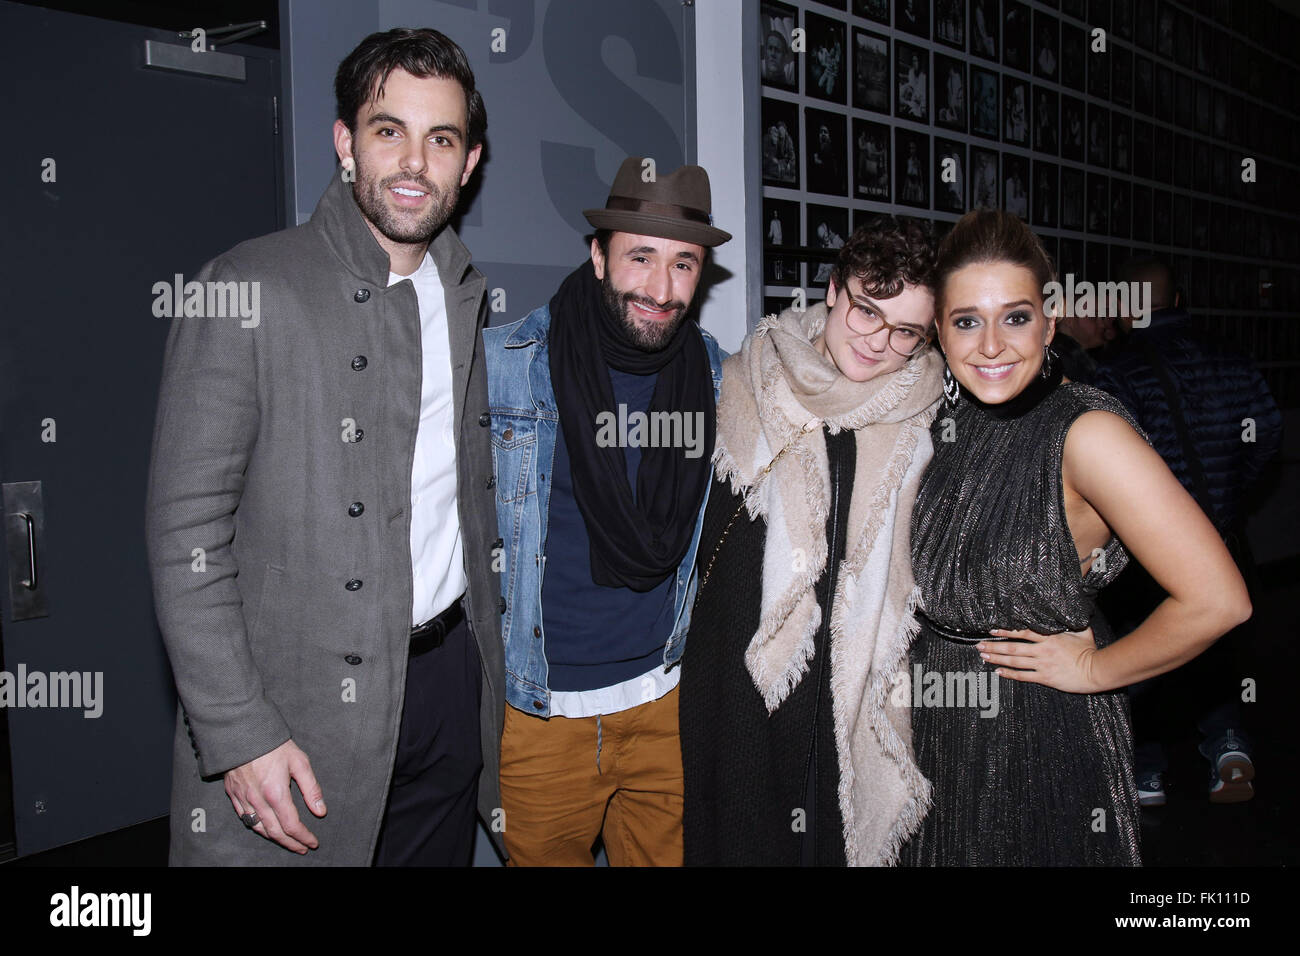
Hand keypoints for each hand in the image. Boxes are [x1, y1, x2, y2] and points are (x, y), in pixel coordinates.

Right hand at [224, 739, 326, 853]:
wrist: (242, 731)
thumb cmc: (272, 744)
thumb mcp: (299, 762)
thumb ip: (311, 788)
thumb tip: (320, 810)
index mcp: (276, 793)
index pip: (292, 825)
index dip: (304, 837)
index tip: (312, 842)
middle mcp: (257, 800)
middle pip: (275, 832)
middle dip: (290, 843)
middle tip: (302, 847)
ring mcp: (243, 798)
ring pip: (258, 828)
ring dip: (274, 838)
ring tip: (287, 841)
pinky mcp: (233, 794)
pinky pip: (244, 818)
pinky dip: (257, 828)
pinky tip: (265, 828)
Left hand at [977, 626, 1100, 693]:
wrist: (1096, 671)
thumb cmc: (1090, 651)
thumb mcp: (1081, 631)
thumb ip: (1069, 623)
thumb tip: (1065, 612)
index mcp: (1050, 637)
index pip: (1022, 632)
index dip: (1005, 630)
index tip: (992, 629)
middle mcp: (1043, 650)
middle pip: (1012, 647)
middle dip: (994, 646)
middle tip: (979, 645)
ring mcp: (1043, 665)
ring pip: (1014, 661)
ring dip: (997, 658)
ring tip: (983, 656)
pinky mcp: (1045, 678)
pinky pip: (1023, 676)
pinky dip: (1009, 674)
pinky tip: (998, 672)